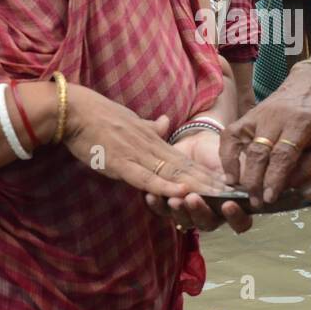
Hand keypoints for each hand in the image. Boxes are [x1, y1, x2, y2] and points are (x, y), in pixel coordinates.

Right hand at [62, 85, 228, 198]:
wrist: (74, 110)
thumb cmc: (99, 118)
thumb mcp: (132, 122)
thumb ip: (151, 126)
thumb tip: (166, 122)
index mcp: (154, 141)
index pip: (187, 160)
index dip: (209, 173)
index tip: (229, 184)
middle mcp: (152, 148)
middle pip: (188, 169)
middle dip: (212, 184)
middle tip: (236, 197)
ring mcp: (138, 156)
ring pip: (173, 175)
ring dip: (197, 188)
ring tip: (220, 198)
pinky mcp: (122, 164)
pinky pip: (147, 178)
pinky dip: (165, 187)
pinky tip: (182, 194)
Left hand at [145, 129, 252, 233]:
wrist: (198, 141)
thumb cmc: (223, 152)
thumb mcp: (238, 160)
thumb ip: (247, 174)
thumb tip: (256, 185)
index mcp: (232, 206)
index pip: (240, 222)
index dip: (235, 217)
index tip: (229, 203)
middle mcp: (212, 213)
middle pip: (208, 224)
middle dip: (200, 212)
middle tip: (193, 198)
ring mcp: (190, 210)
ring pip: (185, 221)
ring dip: (180, 211)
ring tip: (174, 199)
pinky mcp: (170, 202)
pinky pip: (162, 210)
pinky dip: (157, 204)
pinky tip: (152, 196)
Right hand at [220, 63, 310, 204]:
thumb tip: (289, 187)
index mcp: (302, 124)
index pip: (284, 154)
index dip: (275, 178)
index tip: (269, 198)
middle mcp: (277, 118)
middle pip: (261, 151)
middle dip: (255, 180)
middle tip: (255, 202)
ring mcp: (259, 114)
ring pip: (242, 142)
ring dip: (238, 168)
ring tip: (238, 190)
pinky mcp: (248, 115)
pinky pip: (231, 134)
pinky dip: (226, 154)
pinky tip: (229, 173)